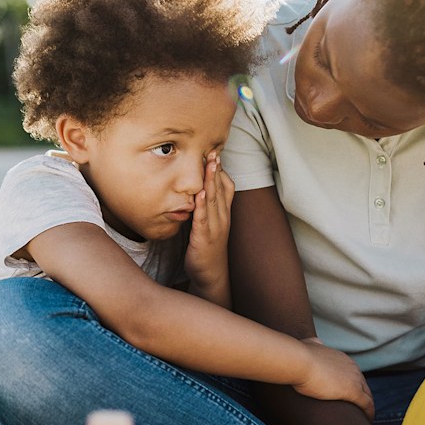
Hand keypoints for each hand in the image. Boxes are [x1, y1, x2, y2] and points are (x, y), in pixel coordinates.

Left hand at [184, 153, 233, 300]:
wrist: (210, 275)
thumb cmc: (207, 248)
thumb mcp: (210, 224)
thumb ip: (207, 207)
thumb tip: (199, 188)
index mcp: (223, 213)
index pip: (226, 187)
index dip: (221, 170)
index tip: (215, 152)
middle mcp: (222, 218)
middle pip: (220, 189)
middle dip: (216, 169)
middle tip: (213, 149)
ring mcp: (215, 228)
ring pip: (213, 200)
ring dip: (211, 180)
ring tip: (210, 163)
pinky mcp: (204, 238)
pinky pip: (203, 219)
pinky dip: (202, 205)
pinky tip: (200, 193)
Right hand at [293, 337, 375, 419]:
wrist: (299, 362)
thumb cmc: (300, 356)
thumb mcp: (310, 345)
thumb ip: (315, 344)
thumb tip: (316, 342)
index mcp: (342, 358)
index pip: (354, 374)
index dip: (353, 385)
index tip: (348, 395)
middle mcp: (352, 367)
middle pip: (363, 385)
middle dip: (362, 396)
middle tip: (358, 410)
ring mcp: (354, 379)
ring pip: (367, 395)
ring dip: (367, 406)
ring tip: (363, 418)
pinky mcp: (352, 391)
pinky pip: (367, 404)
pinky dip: (369, 412)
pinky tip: (368, 420)